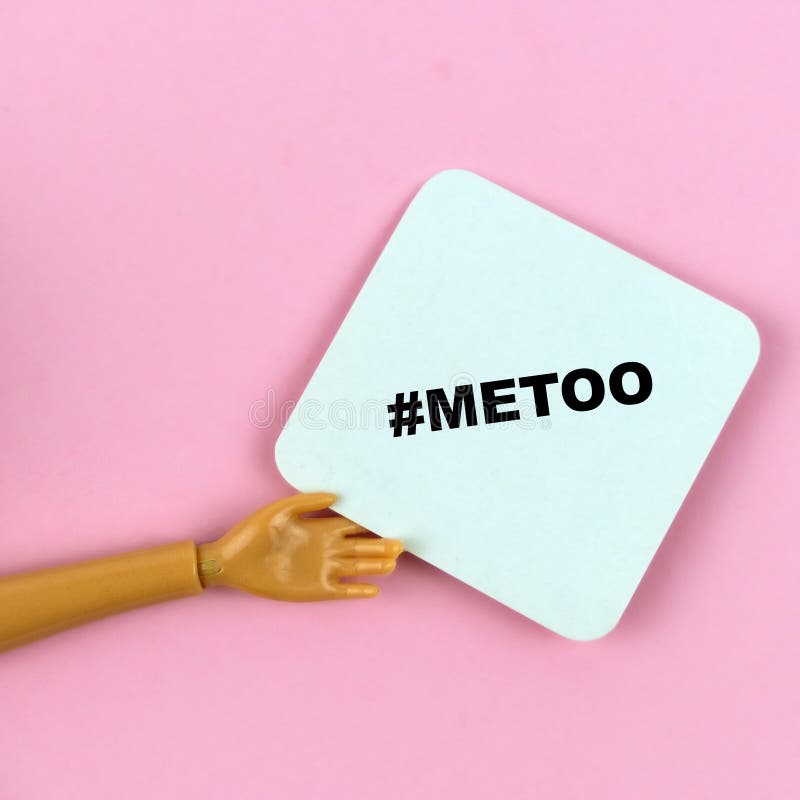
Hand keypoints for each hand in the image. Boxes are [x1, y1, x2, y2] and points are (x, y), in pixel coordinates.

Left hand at [196, 493, 401, 599]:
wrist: (231, 562)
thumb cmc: (252, 533)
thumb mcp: (279, 510)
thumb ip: (307, 503)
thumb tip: (335, 496)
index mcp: (318, 529)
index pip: (351, 526)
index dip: (370, 525)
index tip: (389, 520)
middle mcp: (325, 549)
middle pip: (360, 547)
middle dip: (380, 546)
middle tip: (400, 545)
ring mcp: (321, 570)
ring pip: (356, 567)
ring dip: (375, 566)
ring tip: (393, 563)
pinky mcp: (314, 590)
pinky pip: (342, 591)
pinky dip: (358, 590)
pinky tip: (374, 590)